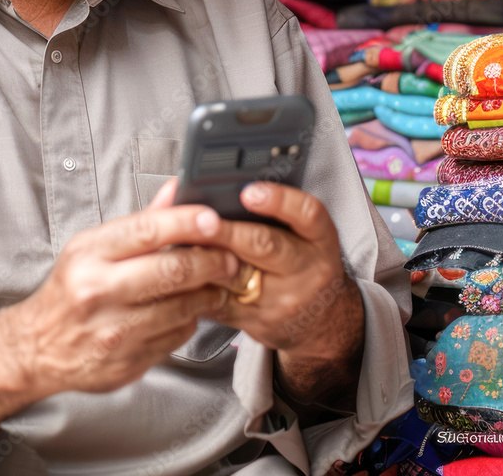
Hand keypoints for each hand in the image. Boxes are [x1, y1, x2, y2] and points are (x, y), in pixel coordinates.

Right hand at [0, 181, 241, 438]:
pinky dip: (189, 321)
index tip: (213, 219)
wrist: (38, 347)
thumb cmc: (71, 289)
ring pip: (182, 308)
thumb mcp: (93, 247)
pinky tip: (186, 311)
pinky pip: (176, 337)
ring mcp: (114, 330)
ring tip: (215, 283)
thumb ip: (139, 223)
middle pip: (171, 271)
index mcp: (89, 254)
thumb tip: (176, 190)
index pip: (146, 230)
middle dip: (210, 260)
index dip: (185, 222)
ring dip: (207, 293)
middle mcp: (98, 290)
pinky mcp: (128, 362)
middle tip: (229, 256)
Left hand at [153, 179, 361, 356]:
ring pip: (234, 275)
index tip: (248, 191)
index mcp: (319, 239)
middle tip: (200, 218)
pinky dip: (196, 284)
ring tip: (180, 241)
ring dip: (204, 256)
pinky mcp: (257, 322)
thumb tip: (225, 181)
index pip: (306, 213)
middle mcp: (306, 269)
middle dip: (226, 230)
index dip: (278, 200)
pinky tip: (181, 272)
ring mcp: (283, 300)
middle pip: (265, 245)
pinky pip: (219, 300)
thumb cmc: (304, 262)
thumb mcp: (304, 232)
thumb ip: (274, 208)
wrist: (322, 320)